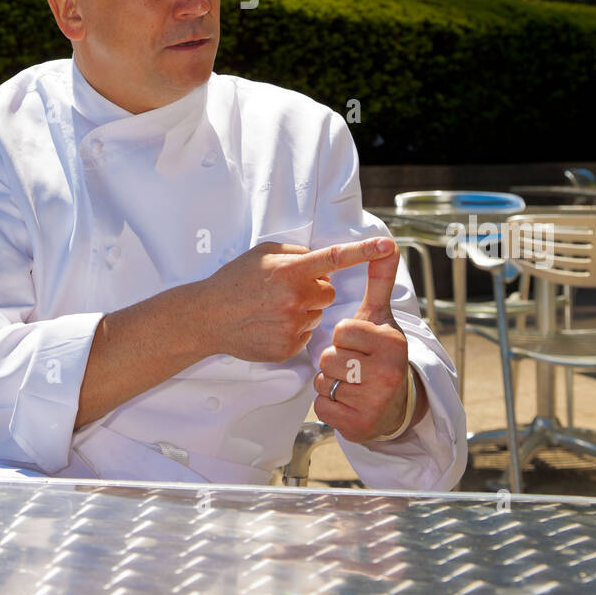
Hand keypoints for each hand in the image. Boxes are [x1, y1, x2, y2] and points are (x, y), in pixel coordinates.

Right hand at [197, 235, 402, 364]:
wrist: (208, 317)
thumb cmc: (234, 281)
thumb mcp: (262, 254)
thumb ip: (294, 254)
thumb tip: (316, 260)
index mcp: (291, 272)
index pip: (335, 258)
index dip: (364, 252)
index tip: (387, 246)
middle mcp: (296, 299)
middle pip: (327, 293)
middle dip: (313, 290)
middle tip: (286, 290)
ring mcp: (293, 326)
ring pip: (315, 315)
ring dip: (302, 311)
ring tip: (271, 309)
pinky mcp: (288, 348)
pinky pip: (304, 336)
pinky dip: (292, 330)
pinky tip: (269, 325)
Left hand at [312, 236, 420, 441]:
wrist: (394, 405)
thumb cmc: (380, 354)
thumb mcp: (381, 316)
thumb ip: (379, 279)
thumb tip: (387, 243)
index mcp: (391, 343)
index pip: (342, 330)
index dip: (343, 336)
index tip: (357, 342)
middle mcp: (387, 373)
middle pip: (330, 357)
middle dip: (334, 359)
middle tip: (353, 364)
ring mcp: (374, 403)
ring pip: (323, 381)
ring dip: (329, 381)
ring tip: (349, 381)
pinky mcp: (358, 426)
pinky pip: (321, 406)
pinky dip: (327, 403)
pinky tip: (346, 400)